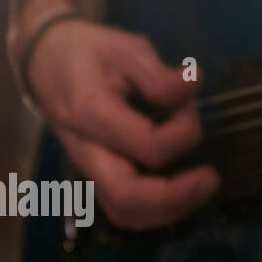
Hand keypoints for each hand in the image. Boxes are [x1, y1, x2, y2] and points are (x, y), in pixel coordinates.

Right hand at [24, 17, 216, 229]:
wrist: (48, 62)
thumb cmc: (90, 53)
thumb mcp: (126, 48)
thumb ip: (159, 74)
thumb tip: (195, 82)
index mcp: (91, 113)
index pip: (145, 146)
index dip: (182, 133)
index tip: (191, 105)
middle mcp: (86, 150)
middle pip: (125, 197)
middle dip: (176, 197)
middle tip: (213, 178)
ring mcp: (88, 168)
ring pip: (123, 212)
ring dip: (170, 210)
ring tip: (203, 186)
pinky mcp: (96, 175)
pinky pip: (123, 207)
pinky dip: (157, 209)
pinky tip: (184, 191)